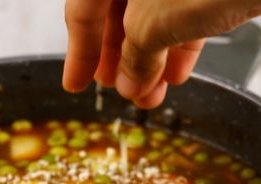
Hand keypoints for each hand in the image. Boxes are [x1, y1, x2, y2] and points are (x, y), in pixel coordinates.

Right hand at [62, 0, 260, 107]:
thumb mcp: (153, 24)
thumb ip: (134, 55)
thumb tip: (128, 81)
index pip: (82, 10)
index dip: (79, 53)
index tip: (77, 84)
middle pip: (117, 14)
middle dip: (121, 60)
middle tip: (121, 91)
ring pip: (153, 16)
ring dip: (152, 60)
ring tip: (152, 95)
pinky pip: (183, 14)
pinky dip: (179, 45)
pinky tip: (178, 74)